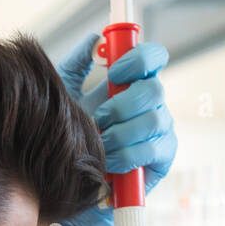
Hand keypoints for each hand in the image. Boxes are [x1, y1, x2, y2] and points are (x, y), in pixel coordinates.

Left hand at [56, 33, 177, 225]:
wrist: (62, 185)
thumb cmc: (65, 138)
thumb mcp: (63, 97)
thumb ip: (77, 65)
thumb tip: (96, 40)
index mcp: (130, 85)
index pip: (152, 58)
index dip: (139, 58)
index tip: (113, 71)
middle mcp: (150, 105)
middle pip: (154, 89)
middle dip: (123, 103)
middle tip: (99, 117)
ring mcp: (160, 132)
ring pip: (153, 120)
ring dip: (122, 132)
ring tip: (100, 142)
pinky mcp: (161, 161)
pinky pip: (152, 150)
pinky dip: (127, 155)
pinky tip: (108, 162)